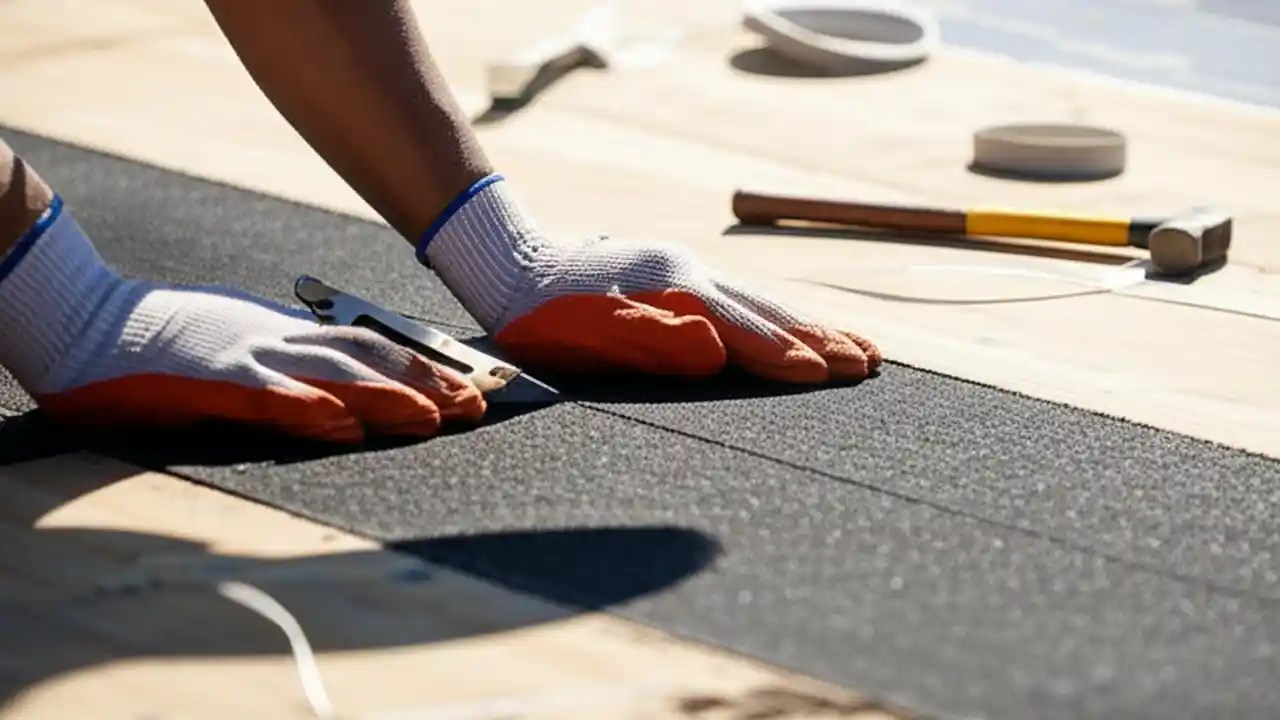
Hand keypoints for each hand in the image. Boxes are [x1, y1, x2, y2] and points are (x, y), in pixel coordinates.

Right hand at [0, 200, 483, 442]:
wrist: (90, 323)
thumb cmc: (166, 339)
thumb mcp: (242, 342)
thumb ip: (288, 360)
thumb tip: (336, 383)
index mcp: (288, 335)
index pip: (370, 346)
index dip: (423, 365)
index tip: (469, 386)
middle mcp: (279, 342)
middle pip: (368, 357)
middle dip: (427, 381)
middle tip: (477, 405)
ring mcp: (247, 358)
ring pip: (332, 375)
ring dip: (388, 394)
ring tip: (437, 415)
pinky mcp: (209, 381)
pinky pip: (267, 397)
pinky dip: (309, 409)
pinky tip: (345, 424)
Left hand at [425, 180, 881, 383]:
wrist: (511, 261)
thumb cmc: (539, 313)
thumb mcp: (582, 332)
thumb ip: (649, 341)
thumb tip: (715, 349)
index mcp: (675, 291)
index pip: (745, 330)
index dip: (788, 355)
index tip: (834, 374)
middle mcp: (691, 275)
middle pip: (771, 311)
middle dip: (822, 339)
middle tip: (872, 362)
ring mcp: (688, 272)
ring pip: (765, 302)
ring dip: (813, 326)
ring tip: (858, 346)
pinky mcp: (679, 278)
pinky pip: (746, 299)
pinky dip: (782, 316)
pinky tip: (794, 326)